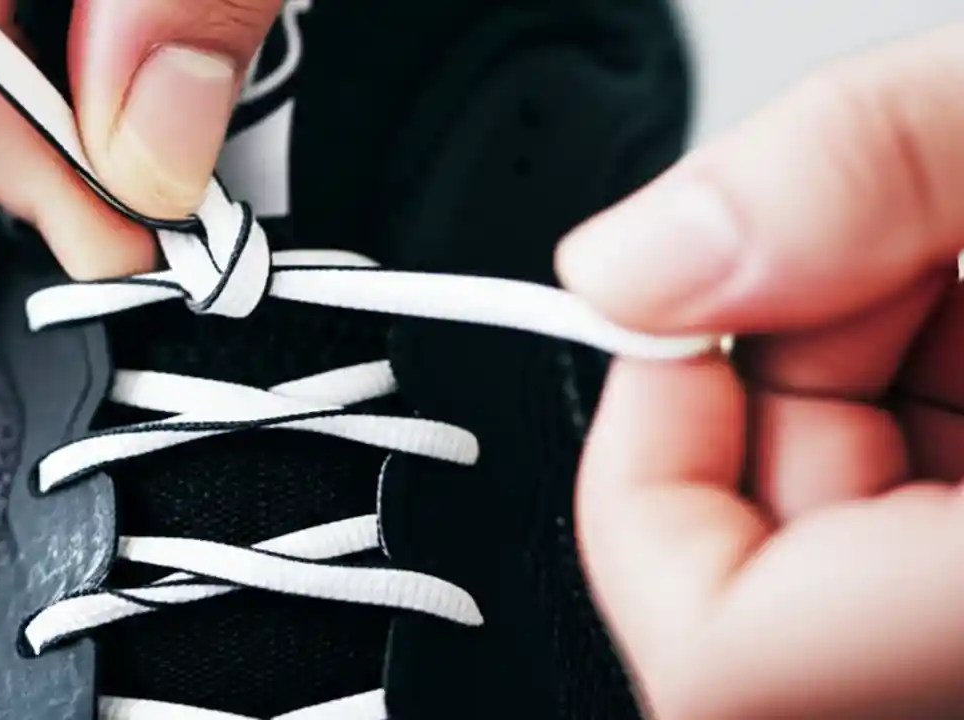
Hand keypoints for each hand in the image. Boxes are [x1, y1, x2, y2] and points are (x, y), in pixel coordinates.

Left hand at [557, 25, 963, 719]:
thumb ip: (864, 168)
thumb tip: (635, 262)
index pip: (716, 663)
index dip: (639, 491)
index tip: (658, 333)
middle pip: (758, 594)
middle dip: (759, 397)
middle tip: (848, 254)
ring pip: (830, 560)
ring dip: (842, 393)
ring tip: (947, 261)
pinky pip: (902, 534)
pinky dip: (905, 409)